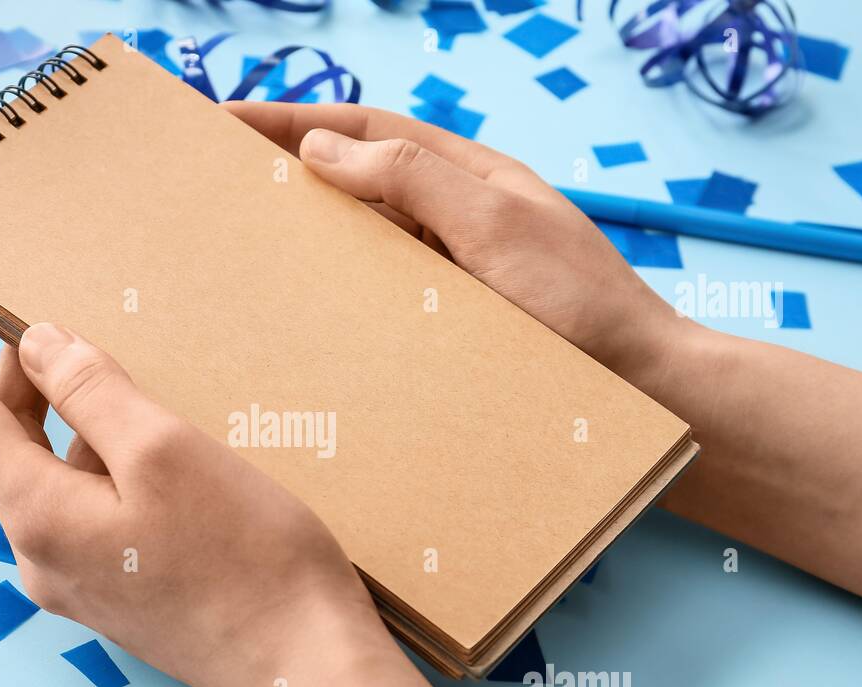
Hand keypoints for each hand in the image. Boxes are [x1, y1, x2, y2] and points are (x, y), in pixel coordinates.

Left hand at [0, 274, 392, 686]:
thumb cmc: (245, 557)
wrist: (306, 670)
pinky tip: (145, 453)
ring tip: (107, 384)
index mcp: (36, 516)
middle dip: (11, 382)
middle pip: (2, 452)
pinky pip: (84, 515)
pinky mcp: (121, 600)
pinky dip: (95, 467)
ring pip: (49, 483)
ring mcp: (80, 586)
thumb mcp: (164, 451)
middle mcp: (41, 558)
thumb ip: (90, 391)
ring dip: (61, 425)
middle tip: (37, 325)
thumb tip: (36, 346)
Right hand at [223, 102, 688, 391]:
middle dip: (290, 174)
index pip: (367, 130)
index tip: (226, 122)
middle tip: (220, 188)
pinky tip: (306, 314)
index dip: (295, 119)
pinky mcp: (451, 329)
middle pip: (359, 181)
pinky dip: (340, 296)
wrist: (642, 392)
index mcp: (468, 178)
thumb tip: (321, 147)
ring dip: (310, 238)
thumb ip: (414, 178)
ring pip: (365, 244)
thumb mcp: (496, 224)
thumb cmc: (580, 305)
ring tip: (245, 248)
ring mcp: (453, 276)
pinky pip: (382, 300)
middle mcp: (455, 221)